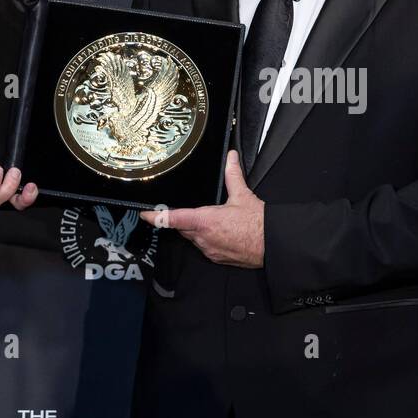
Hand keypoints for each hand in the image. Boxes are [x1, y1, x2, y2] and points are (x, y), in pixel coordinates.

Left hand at [139, 150, 263, 267]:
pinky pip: (204, 247)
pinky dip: (207, 239)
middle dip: (183, 220)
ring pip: (193, 238)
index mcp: (205, 220)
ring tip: (213, 221)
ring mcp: (209, 249)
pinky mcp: (216, 258)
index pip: (172, 218)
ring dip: (197, 229)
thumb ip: (232, 175)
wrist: (272, 245)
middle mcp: (203, 237)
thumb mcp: (243, 195)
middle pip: (182, 228)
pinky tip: (220, 232)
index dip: (155, 216)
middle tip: (190, 212)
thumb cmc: (258, 224)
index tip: (144, 213)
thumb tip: (231, 159)